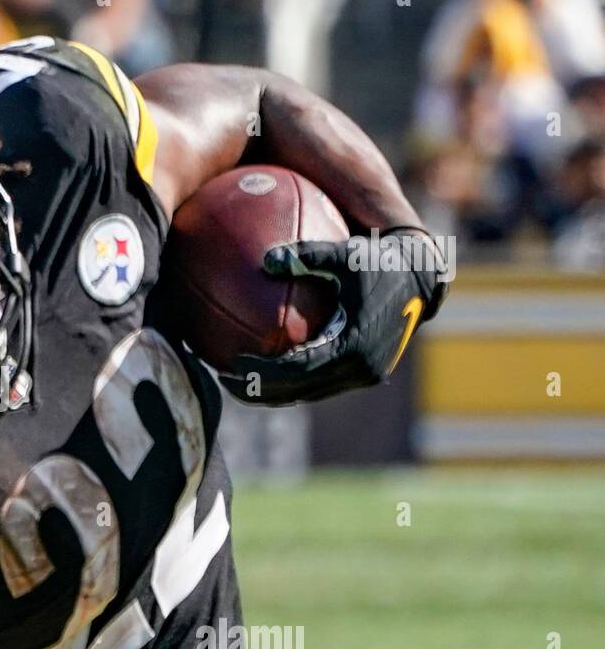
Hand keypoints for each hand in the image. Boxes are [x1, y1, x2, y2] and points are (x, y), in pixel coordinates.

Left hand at [216, 226, 449, 404]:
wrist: (421, 279)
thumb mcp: (345, 255)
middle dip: (259, 391)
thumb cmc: (379, 261)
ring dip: (273, 392)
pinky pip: (320, 385)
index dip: (263, 373)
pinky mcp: (363, 374)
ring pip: (308, 393)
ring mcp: (363, 375)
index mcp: (354, 346)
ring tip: (239, 382)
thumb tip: (265, 260)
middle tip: (225, 381)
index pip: (298, 370)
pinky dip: (292, 383)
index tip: (233, 365)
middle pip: (298, 391)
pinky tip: (265, 371)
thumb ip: (306, 255)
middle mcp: (360, 369)